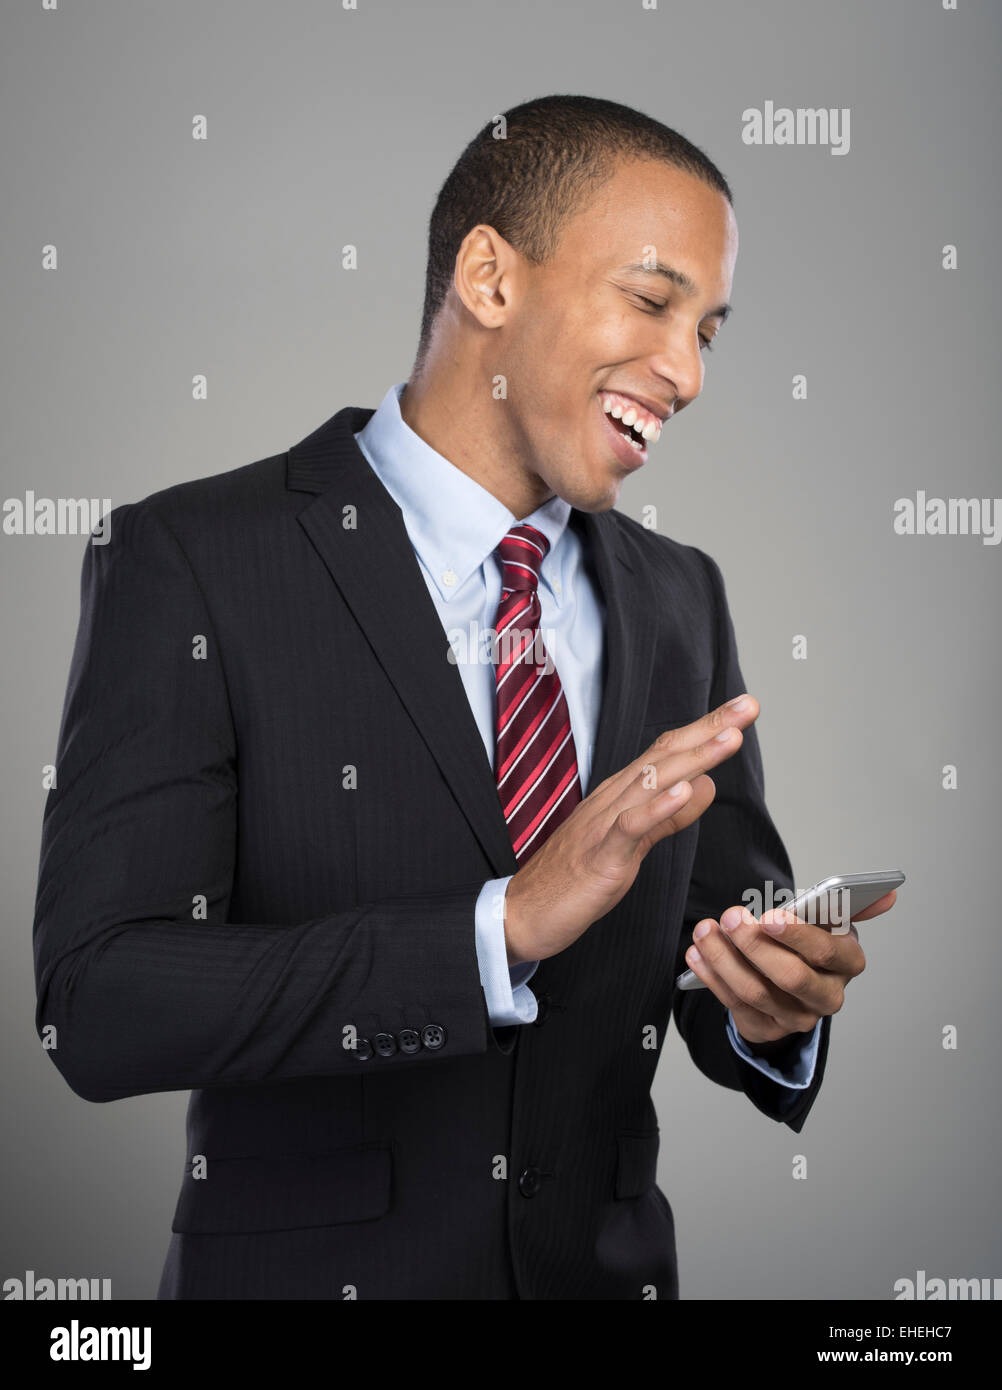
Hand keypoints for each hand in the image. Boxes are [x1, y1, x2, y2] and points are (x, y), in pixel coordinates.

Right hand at [502, 694, 760, 964]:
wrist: (525, 912)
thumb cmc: (573, 879)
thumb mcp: (632, 845)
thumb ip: (668, 817)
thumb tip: (705, 788)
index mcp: (621, 795)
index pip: (668, 753)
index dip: (705, 730)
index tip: (741, 711)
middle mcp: (613, 799)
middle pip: (665, 756)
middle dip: (709, 729)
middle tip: (747, 706)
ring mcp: (604, 824)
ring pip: (653, 782)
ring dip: (694, 758)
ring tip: (729, 737)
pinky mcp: (600, 855)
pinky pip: (631, 827)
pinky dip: (658, 807)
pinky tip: (686, 792)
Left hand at [682, 890, 897, 1045]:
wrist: (790, 984)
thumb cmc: (807, 943)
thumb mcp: (828, 923)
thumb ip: (849, 905)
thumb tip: (888, 893)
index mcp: (848, 964)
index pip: (826, 952)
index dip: (797, 935)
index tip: (769, 915)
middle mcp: (826, 997)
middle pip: (790, 976)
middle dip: (755, 945)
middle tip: (730, 917)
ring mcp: (796, 1018)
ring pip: (756, 991)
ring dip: (724, 958)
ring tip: (704, 930)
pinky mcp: (765, 1029)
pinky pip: (733, 1004)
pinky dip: (712, 976)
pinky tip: (697, 953)